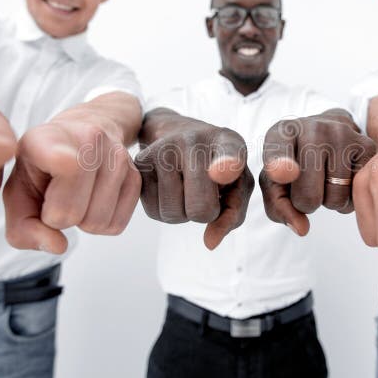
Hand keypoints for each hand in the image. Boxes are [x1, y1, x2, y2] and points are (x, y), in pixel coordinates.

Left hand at [3, 117, 140, 253]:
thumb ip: (23, 228)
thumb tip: (58, 245)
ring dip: (82, 221)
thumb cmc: (43, 170)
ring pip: (96, 221)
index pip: (62, 154)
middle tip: (55, 198)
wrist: (79, 140)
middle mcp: (88, 139)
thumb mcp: (17, 195)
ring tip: (76, 196)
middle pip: (71, 212)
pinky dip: (101, 222)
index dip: (63, 162)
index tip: (65, 161)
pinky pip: (116, 224)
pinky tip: (93, 199)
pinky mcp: (136, 176)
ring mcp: (116, 156)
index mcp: (46, 139)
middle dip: (58, 218)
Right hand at [135, 121, 253, 249]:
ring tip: (185, 188)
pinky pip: (154, 212)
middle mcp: (194, 139)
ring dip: (183, 213)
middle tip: (205, 192)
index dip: (226, 166)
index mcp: (228, 141)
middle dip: (206, 213)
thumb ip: (233, 214)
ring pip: (174, 215)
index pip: (229, 155)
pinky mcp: (140, 162)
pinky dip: (165, 211)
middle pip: (200, 209)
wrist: (177, 134)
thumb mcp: (237, 185)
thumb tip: (209, 243)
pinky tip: (170, 189)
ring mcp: (163, 148)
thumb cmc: (216, 166)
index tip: (221, 172)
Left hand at [260, 110, 375, 234]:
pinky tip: (342, 181)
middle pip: (308, 196)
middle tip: (306, 186)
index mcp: (281, 133)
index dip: (279, 166)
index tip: (280, 173)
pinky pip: (356, 196)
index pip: (279, 153)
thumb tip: (302, 229)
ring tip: (325, 180)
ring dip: (328, 201)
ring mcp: (343, 134)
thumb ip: (278, 206)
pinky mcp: (367, 146)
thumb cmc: (295, 162)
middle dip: (305, 203)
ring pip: (334, 199)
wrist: (327, 132)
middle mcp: (313, 128)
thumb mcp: (275, 181)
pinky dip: (347, 199)